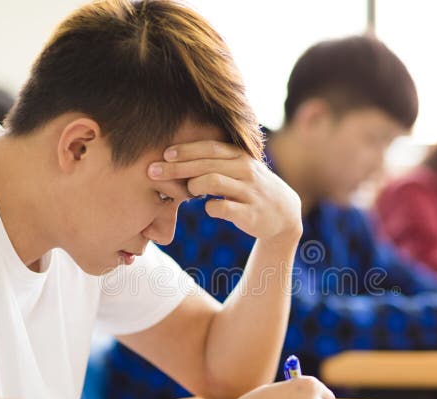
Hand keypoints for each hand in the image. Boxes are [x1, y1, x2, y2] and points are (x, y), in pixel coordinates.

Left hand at [149, 141, 302, 244]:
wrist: (284, 213)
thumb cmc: (250, 189)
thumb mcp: (238, 169)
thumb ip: (213, 162)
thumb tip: (176, 158)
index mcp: (240, 157)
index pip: (209, 148)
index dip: (185, 149)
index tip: (164, 154)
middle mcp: (246, 170)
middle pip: (205, 164)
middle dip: (176, 168)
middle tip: (152, 172)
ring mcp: (249, 191)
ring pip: (213, 182)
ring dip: (193, 186)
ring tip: (185, 193)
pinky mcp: (251, 213)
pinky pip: (223, 208)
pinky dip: (210, 208)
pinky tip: (206, 209)